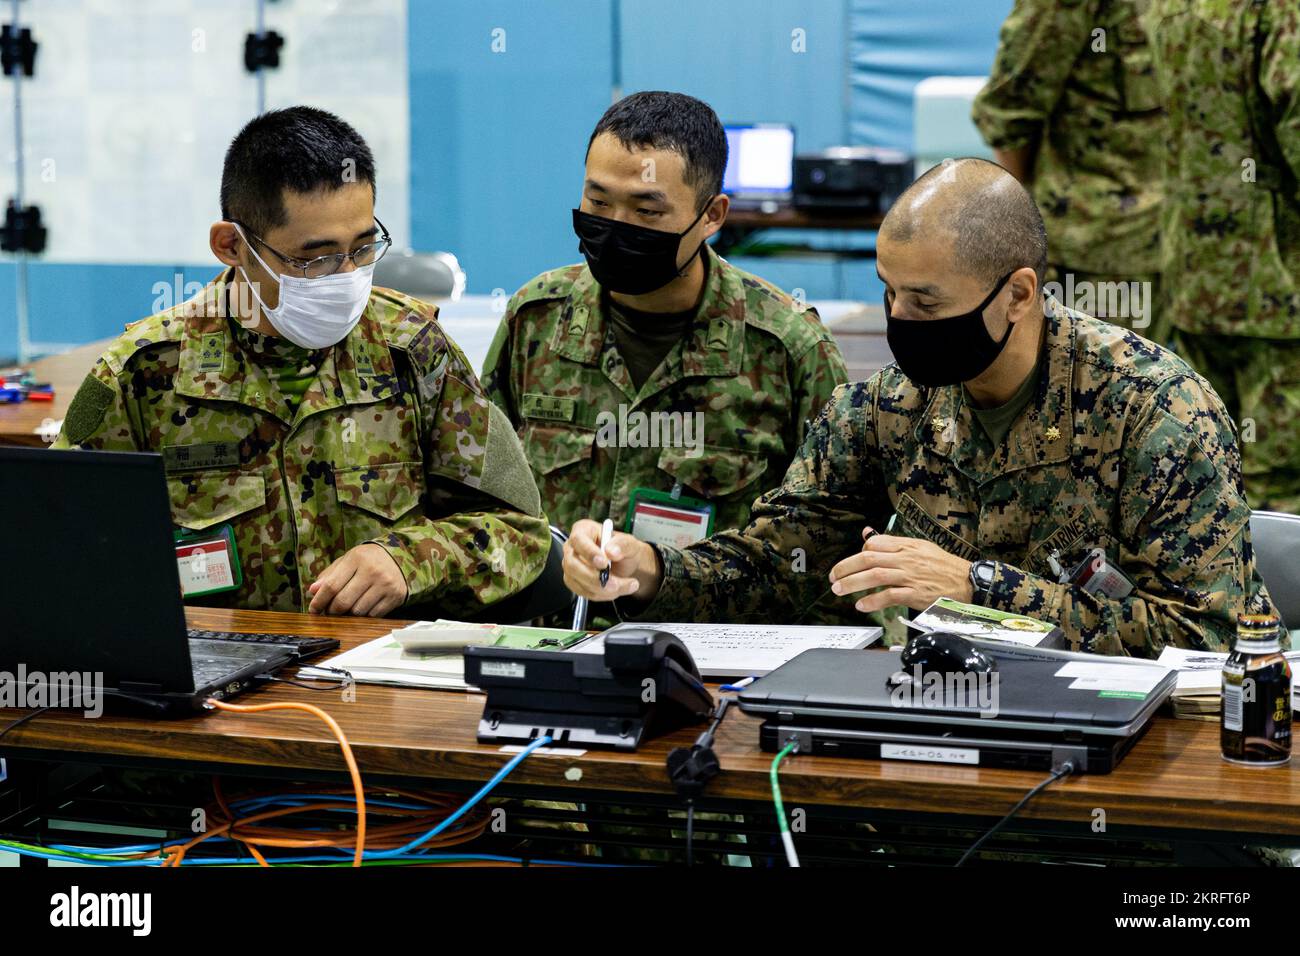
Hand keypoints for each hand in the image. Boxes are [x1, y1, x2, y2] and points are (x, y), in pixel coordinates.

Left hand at [308, 543, 408, 615]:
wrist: (400, 557)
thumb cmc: (367, 560)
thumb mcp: (347, 561)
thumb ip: (329, 575)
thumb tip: (313, 591)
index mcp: (357, 558)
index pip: (331, 585)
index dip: (319, 601)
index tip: (313, 609)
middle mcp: (372, 571)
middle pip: (343, 602)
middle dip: (332, 611)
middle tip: (330, 611)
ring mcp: (385, 584)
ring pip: (358, 611)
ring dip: (349, 614)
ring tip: (348, 608)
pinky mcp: (395, 596)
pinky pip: (373, 615)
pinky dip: (364, 615)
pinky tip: (363, 607)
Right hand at [562, 519, 660, 601]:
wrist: (625, 564)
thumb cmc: (622, 549)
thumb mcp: (629, 543)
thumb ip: (622, 544)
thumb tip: (611, 551)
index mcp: (583, 530)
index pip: (578, 540)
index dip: (589, 553)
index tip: (604, 563)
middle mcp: (572, 548)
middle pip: (573, 565)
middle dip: (595, 578)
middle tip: (616, 583)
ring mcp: (571, 566)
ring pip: (578, 582)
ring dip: (603, 589)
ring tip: (625, 586)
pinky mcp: (574, 582)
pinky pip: (583, 592)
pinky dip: (601, 595)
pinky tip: (615, 590)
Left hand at [828, 527, 972, 613]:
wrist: (969, 582)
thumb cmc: (943, 566)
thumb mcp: (920, 547)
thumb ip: (893, 543)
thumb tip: (867, 534)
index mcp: (907, 546)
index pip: (875, 544)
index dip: (859, 553)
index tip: (850, 564)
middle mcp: (906, 559)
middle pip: (869, 559)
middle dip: (846, 567)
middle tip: (832, 576)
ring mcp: (911, 576)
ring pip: (875, 576)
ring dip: (853, 583)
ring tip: (838, 590)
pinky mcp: (916, 594)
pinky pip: (891, 596)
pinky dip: (873, 601)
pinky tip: (861, 605)